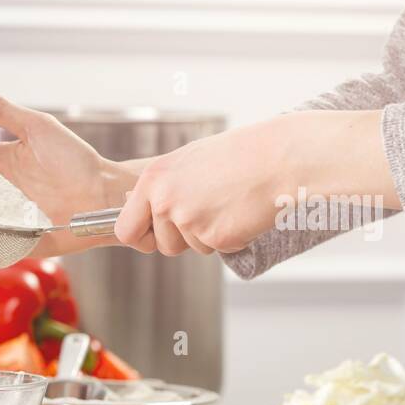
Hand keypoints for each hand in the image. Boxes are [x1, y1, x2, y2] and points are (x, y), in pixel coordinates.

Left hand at [114, 111, 396, 255]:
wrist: (280, 158)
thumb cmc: (238, 155)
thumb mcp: (188, 162)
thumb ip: (163, 188)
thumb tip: (148, 212)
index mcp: (153, 180)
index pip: (125, 229)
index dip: (141, 237)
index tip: (155, 235)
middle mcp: (165, 201)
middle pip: (161, 245)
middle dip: (180, 240)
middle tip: (206, 213)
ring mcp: (189, 221)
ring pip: (190, 248)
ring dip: (208, 236)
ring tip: (227, 204)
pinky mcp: (214, 237)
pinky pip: (216, 249)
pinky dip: (231, 237)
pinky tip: (242, 211)